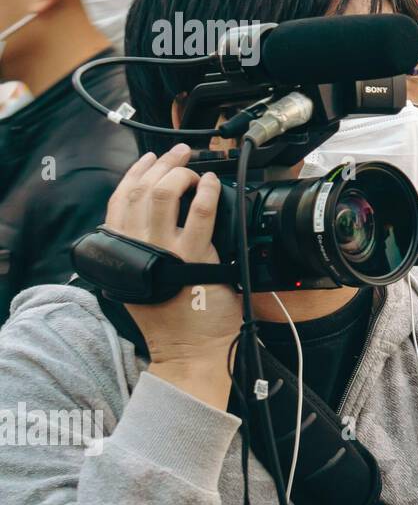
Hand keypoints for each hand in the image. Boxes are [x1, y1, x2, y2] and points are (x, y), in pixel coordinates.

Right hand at [104, 145, 242, 406]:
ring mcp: (165, 253)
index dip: (134, 174)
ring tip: (193, 167)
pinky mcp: (195, 259)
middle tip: (179, 153)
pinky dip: (207, 192)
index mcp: (122, 253)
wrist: (190, 351)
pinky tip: (212, 184)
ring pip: (164, 195)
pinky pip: (200, 213)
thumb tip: (156, 216)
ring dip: (180, 173)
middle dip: (160, 164)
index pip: (119, 201)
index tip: (148, 159)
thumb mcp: (142, 282)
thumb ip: (142, 250)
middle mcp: (137, 249)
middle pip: (140, 191)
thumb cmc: (173, 319)